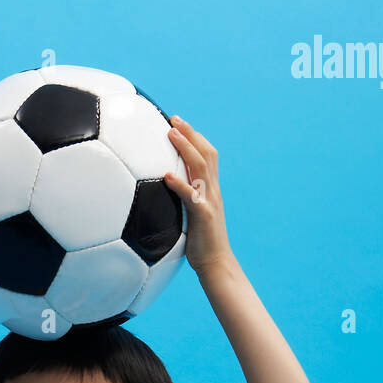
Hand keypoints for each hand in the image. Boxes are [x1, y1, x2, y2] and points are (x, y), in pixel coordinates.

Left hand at [163, 118, 233, 276]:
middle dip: (190, 133)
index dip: (195, 137)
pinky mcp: (203, 215)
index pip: (207, 156)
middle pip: (205, 153)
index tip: (179, 124)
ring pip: (200, 167)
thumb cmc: (202, 245)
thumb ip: (184, 203)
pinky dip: (179, 184)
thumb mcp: (193, 218)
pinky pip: (191, 196)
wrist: (217, 264)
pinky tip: (166, 176)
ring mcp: (209, 201)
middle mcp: (212, 191)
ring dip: (185, 148)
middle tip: (173, 119)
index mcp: (210, 190)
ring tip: (170, 133)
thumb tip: (165, 194)